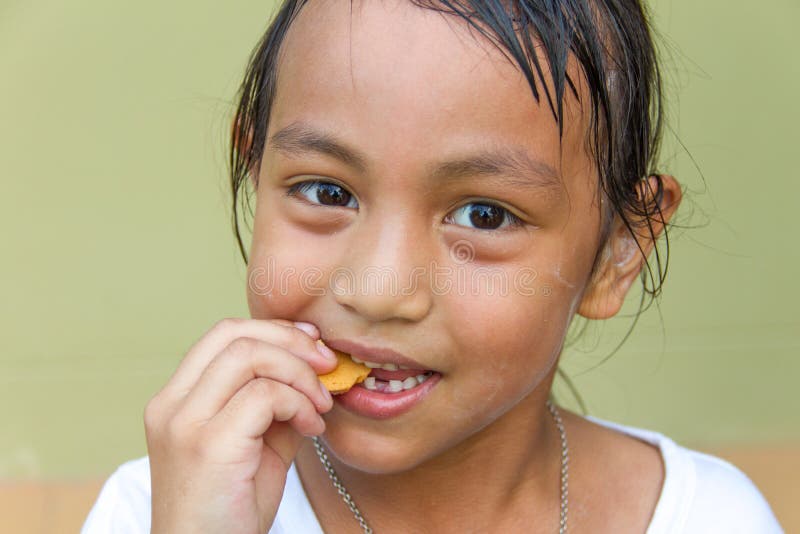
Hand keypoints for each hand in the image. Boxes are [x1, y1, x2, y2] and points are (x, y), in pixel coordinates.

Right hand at [143, 318, 337, 533]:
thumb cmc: (232, 510)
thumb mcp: (257, 444)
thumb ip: (275, 403)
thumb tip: (313, 366)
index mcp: (176, 400)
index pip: (223, 335)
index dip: (273, 330)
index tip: (312, 344)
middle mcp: (171, 405)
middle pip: (233, 334)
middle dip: (291, 342)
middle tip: (327, 365)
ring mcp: (184, 424)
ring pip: (249, 356)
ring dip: (299, 374)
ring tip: (319, 406)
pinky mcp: (208, 445)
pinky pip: (264, 395)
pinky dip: (299, 403)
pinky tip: (312, 428)